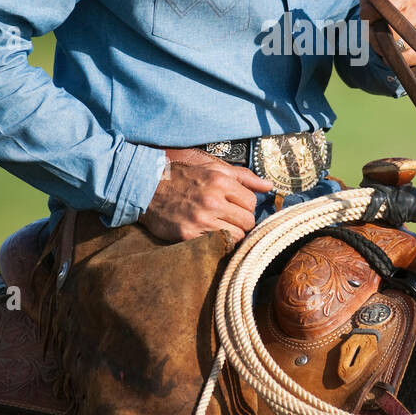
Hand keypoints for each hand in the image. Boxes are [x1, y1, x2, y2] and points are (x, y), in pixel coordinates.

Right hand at [141, 147, 272, 243]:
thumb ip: (243, 177)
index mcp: (220, 181)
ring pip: (236, 236)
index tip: (235, 206)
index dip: (245, 206)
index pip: (251, 203)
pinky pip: (217, 246)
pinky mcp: (188, 235)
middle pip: (248, 222)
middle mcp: (212, 200)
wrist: (147, 189)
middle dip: (242, 222)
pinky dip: (217, 243)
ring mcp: (200, 220)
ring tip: (220, 227)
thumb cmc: (182, 178)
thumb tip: (269, 185)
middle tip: (230, 219)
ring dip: (232, 234)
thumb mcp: (213, 169)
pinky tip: (209, 234)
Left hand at [359, 0, 415, 68]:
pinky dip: (396, 58)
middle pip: (389, 29)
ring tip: (384, 38)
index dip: (370, 15)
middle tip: (375, 29)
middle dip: (376, 33)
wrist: (401, 18)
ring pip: (397, 45)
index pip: (383, 7)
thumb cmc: (381, 3)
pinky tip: (395, 49)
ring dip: (384, 47)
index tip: (369, 14)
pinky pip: (408, 58)